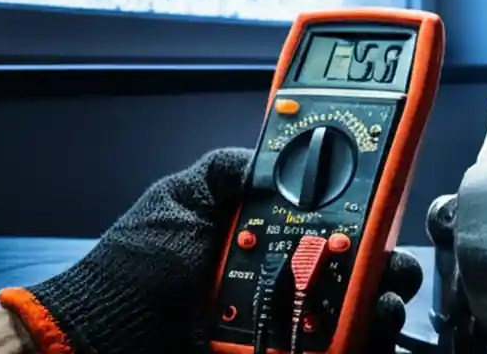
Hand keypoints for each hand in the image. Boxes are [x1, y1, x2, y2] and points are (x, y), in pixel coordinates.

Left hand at [0, 149, 422, 353]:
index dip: (363, 206)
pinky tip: (367, 327)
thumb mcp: (177, 202)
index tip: (382, 198)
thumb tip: (271, 151)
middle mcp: (284, 280)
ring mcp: (289, 325)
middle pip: (358, 266)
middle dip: (386, 257)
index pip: (331, 217)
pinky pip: (344, 348)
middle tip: (386, 257)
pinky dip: (365, 339)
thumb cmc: (132, 274)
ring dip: (382, 300)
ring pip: (360, 311)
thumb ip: (223, 172)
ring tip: (380, 298)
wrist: (101, 338)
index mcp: (264, 239)